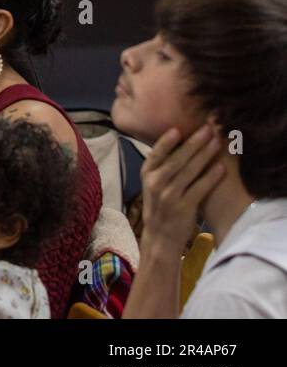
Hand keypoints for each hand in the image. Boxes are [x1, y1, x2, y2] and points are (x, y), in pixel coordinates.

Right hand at [138, 122, 224, 253]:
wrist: (160, 237)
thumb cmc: (160, 206)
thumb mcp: (153, 184)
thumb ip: (163, 166)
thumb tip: (180, 141)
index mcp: (147, 175)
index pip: (156, 154)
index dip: (166, 142)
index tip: (177, 129)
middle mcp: (155, 184)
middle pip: (177, 160)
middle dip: (194, 143)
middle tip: (208, 129)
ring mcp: (169, 196)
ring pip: (189, 171)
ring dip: (204, 155)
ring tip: (217, 142)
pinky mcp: (184, 208)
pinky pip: (200, 188)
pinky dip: (210, 177)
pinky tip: (220, 167)